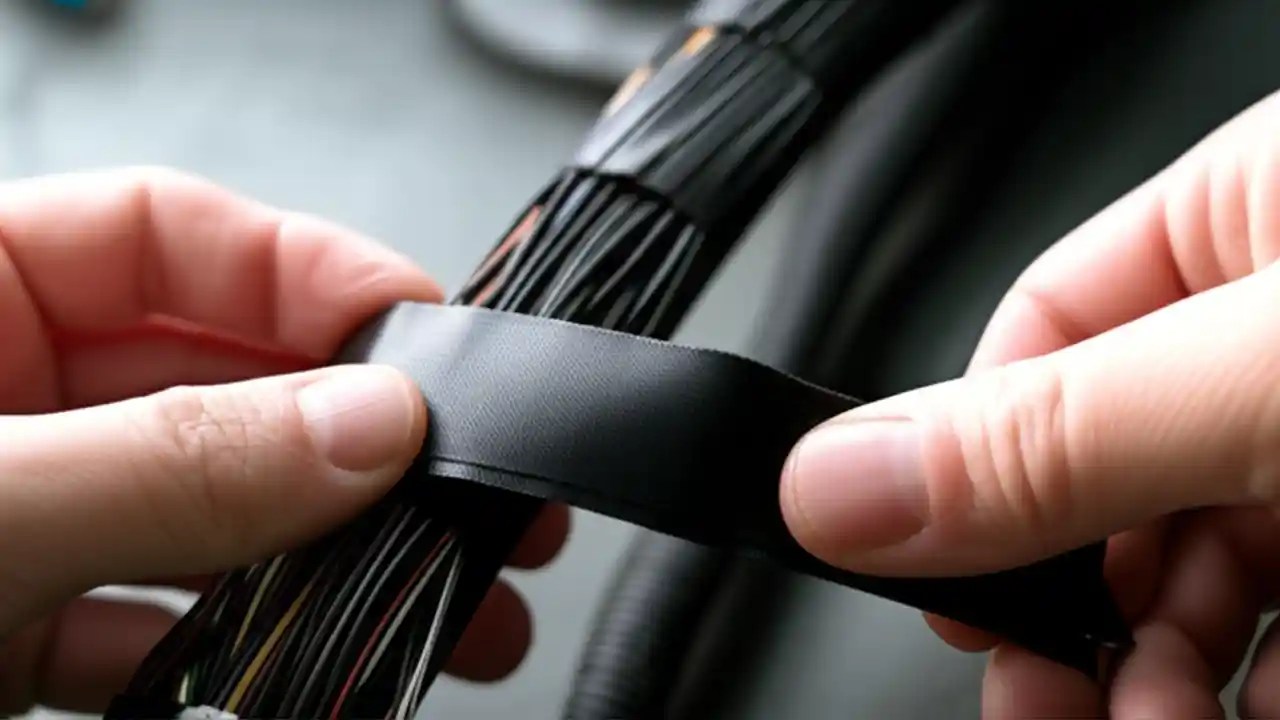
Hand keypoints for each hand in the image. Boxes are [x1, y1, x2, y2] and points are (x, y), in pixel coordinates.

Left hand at [0, 168, 568, 715]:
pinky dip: (237, 653)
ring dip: (328, 568)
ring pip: (210, 515)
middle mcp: (4, 398)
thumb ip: (175, 462)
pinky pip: (152, 625)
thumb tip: (368, 426)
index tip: (429, 335)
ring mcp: (19, 517)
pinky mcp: (13, 625)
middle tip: (475, 497)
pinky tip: (314, 674)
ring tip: (445, 613)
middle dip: (359, 448)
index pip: (173, 233)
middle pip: (220, 385)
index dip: (312, 273)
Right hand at [780, 90, 1279, 718]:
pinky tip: (1250, 715)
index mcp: (1256, 207)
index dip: (979, 465)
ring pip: (1209, 565)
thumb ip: (1054, 438)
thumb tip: (836, 484)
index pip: (1046, 327)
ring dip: (1163, 672)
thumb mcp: (1269, 376)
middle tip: (1046, 691)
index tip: (950, 580)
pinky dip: (1262, 687)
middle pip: (1119, 473)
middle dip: (1073, 602)